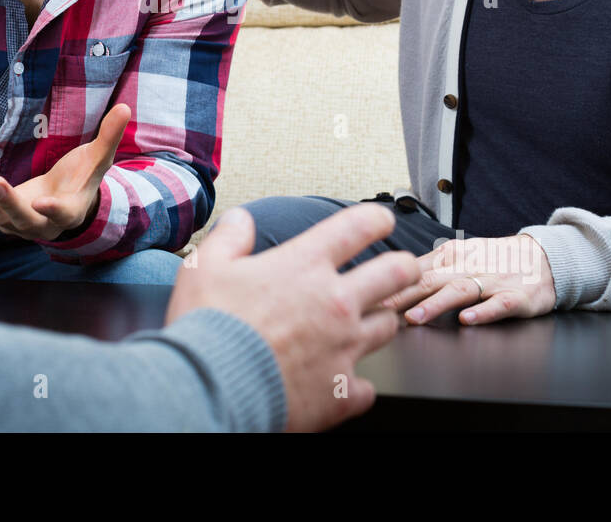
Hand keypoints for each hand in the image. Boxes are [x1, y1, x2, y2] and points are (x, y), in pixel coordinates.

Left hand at [0, 103, 131, 241]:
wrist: (63, 198)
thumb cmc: (81, 177)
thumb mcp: (97, 157)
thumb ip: (108, 136)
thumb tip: (125, 107)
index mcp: (70, 212)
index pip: (62, 214)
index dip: (53, 210)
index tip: (42, 203)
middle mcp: (42, 224)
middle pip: (22, 217)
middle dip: (6, 200)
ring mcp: (18, 222)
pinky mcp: (1, 212)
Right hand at [166, 204, 418, 431]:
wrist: (211, 387)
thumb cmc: (209, 327)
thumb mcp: (205, 266)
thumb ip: (229, 237)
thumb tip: (241, 220)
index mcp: (304, 265)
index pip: (357, 226)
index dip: (376, 218)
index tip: (381, 221)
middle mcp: (335, 302)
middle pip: (396, 273)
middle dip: (405, 268)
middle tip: (404, 269)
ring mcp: (343, 347)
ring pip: (388, 327)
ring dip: (380, 323)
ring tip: (369, 325)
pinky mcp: (341, 391)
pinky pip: (367, 388)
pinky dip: (357, 386)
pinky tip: (344, 384)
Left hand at [386, 234, 556, 325]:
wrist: (544, 256)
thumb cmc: (494, 261)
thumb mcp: (459, 258)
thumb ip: (428, 270)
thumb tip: (387, 282)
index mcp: (450, 257)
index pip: (413, 270)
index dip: (387, 284)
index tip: (363, 296)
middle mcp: (468, 266)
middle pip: (430, 279)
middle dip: (401, 294)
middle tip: (377, 309)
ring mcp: (493, 281)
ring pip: (460, 290)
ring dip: (436, 304)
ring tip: (414, 317)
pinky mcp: (517, 296)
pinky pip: (499, 305)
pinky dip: (484, 312)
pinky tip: (467, 320)